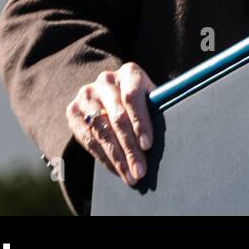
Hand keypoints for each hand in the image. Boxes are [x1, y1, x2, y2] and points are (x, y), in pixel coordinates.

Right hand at [66, 62, 156, 186]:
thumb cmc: (140, 99)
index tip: (148, 145)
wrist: (108, 93)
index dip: (140, 122)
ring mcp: (86, 95)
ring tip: (130, 176)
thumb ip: (157, 107)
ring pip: (102, 132)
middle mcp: (105, 80)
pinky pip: (88, 139)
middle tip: (140, 171)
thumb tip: (176, 127)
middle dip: (130, 149)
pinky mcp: (73, 111)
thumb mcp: (150, 96)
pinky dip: (103, 158)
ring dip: (117, 158)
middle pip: (118, 118)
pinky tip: (116, 169)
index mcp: (129, 72)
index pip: (133, 97)